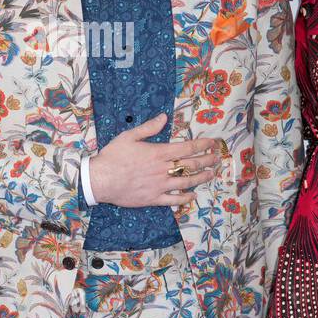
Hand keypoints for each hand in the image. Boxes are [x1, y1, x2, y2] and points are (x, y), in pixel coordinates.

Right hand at [88, 113, 220, 207]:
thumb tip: (164, 118)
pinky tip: (193, 195)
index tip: (213, 143)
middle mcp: (162, 169)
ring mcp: (159, 186)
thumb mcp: (128, 136)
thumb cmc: (112, 156)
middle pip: (191, 165)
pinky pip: (174, 200)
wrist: (100, 180)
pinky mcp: (153, 199)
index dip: (202, 145)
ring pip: (186, 182)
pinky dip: (185, 198)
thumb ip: (149, 128)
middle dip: (207, 160)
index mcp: (158, 153)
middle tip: (217, 158)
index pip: (187, 148)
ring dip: (201, 178)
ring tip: (211, 174)